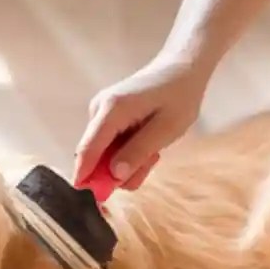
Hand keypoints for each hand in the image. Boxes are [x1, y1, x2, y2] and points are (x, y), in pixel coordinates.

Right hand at [74, 54, 210, 190]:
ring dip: (128, 162)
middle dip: (119, 171)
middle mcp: (99, 110)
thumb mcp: (166, 129)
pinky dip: (129, 152)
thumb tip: (114, 175)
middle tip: (151, 163)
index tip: (93, 201)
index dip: (86, 178)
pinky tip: (148, 144)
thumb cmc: (179, 95)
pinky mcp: (107, 117)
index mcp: (111, 111)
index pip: (88, 150)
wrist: (182, 67)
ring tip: (155, 151)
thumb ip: (139, 152)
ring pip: (104, 154)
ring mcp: (101, 113)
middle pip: (95, 156)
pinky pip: (110, 146)